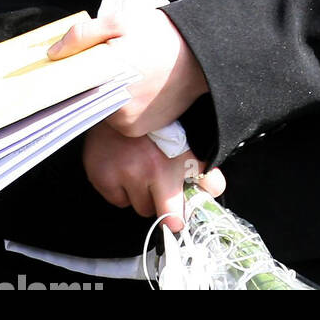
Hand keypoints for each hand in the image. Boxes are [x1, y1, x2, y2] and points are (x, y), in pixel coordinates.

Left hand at [48, 9, 208, 135]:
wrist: (201, 55)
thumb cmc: (161, 35)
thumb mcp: (121, 20)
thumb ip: (84, 34)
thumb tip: (54, 54)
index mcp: (106, 76)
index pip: (68, 86)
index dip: (64, 78)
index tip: (62, 71)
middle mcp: (114, 106)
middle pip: (84, 98)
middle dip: (88, 85)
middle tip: (103, 67)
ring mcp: (126, 122)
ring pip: (100, 110)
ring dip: (104, 97)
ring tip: (122, 76)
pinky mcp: (137, 131)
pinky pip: (117, 122)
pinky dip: (119, 109)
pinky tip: (134, 89)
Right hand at [81, 123, 224, 233]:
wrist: (120, 99)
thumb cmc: (156, 122)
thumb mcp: (187, 140)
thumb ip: (204, 168)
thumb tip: (215, 188)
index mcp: (179, 159)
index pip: (188, 201)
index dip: (185, 215)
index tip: (180, 221)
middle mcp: (153, 168)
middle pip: (163, 213)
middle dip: (164, 208)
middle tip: (162, 196)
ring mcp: (126, 174)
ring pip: (139, 207)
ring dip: (142, 195)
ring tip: (141, 170)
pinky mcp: (104, 177)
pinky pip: (118, 201)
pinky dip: (122, 190)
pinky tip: (124, 168)